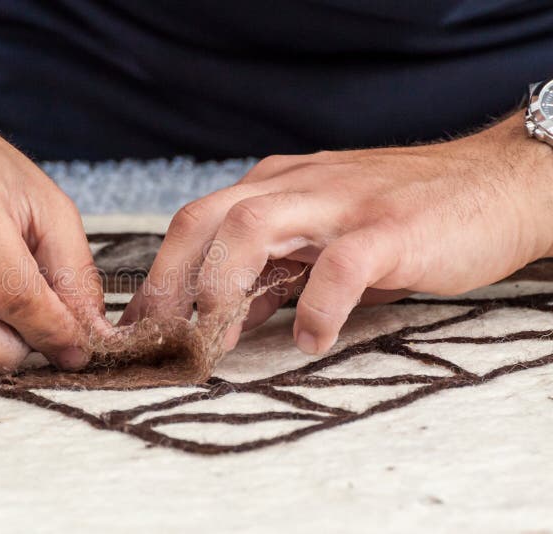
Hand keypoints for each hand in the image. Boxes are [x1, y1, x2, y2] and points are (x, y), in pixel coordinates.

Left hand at [122, 113, 552, 354]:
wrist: (493, 184)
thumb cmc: (401, 219)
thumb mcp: (321, 241)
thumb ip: (273, 272)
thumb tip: (224, 317)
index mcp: (274, 188)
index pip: (196, 222)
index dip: (159, 275)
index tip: (140, 328)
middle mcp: (296, 187)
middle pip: (205, 217)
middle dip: (170, 280)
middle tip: (158, 338)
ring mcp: (341, 203)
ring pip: (253, 226)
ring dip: (221, 286)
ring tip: (215, 340)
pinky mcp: (391, 227)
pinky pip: (340, 264)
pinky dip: (317, 305)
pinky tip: (310, 340)